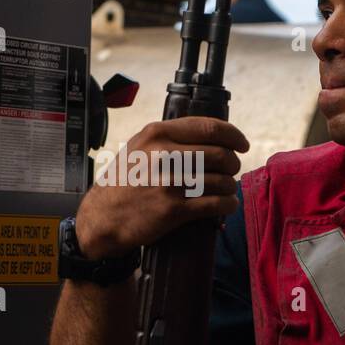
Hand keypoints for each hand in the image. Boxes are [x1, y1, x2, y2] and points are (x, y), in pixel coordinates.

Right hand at [74, 117, 248, 259]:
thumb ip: (169, 136)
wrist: (102, 216)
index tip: (242, 144)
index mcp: (157, 133)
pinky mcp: (174, 209)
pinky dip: (228, 204)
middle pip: (221, 155)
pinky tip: (226, 205)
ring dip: (230, 187)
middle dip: (233, 164)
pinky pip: (217, 204)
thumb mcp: (139, 146)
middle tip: (230, 171)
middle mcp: (164, 154)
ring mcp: (170, 182)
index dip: (234, 135)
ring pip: (222, 180)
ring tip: (226, 190)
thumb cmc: (124, 181)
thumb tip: (209, 134)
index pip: (210, 127)